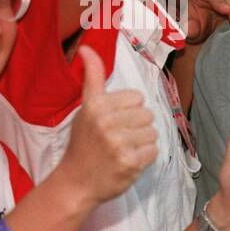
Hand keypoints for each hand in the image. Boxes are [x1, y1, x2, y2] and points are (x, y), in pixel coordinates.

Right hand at [60, 48, 157, 203]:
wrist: (75, 182)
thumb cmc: (83, 143)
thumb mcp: (85, 107)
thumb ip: (92, 78)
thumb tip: (86, 48)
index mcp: (96, 105)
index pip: (138, 97)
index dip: (129, 109)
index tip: (113, 120)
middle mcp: (106, 122)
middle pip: (148, 114)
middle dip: (136, 126)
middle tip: (117, 138)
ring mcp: (119, 143)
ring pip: (153, 133)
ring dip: (142, 143)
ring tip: (122, 149)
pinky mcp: (130, 162)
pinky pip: (154, 150)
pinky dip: (144, 157)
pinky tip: (127, 161)